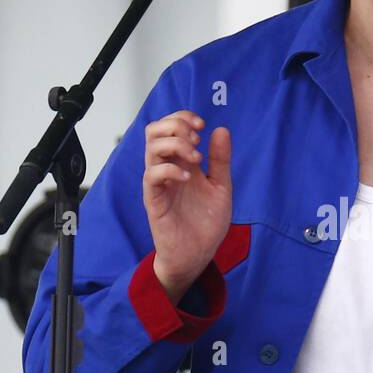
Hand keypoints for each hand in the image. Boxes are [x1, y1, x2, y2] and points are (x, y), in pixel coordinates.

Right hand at [142, 112, 231, 297]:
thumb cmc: (206, 223)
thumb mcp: (221, 187)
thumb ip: (220, 160)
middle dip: (176, 125)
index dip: (182, 118)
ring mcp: (159, 184)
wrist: (198, 254)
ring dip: (175, 145)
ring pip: (151, 148)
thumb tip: (221, 130)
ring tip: (196, 158)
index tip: (202, 126)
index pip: (170, 127)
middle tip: (196, 140)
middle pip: (154, 131)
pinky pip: (152, 175)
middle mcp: (167, 169)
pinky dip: (170, 169)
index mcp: (181, 162)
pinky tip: (187, 177)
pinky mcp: (154, 200)